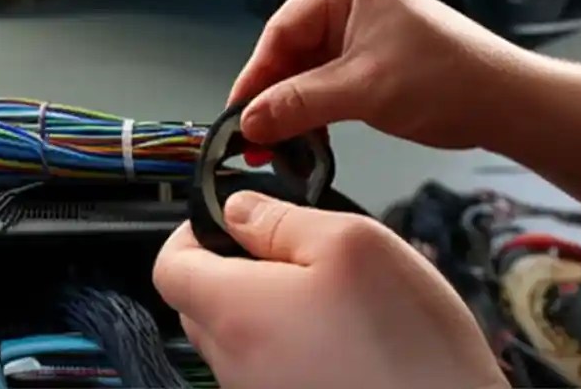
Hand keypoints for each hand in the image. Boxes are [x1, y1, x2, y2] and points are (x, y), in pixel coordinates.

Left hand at [153, 191, 506, 388]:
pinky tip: (348, 342)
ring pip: (239, 338)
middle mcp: (234, 364)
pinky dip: (296, 348)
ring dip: (271, 311)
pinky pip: (272, 370)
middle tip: (298, 256)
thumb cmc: (411, 347)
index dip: (195, 232)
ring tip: (335, 303)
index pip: (169, 266)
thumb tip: (237, 209)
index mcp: (234, 312)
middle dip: (236, 269)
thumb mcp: (352, 243)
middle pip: (201, 304)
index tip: (238, 219)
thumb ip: (279, 219)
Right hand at [230, 0, 532, 148]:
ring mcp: (367, 30)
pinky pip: (331, 81)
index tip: (237, 115)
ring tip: (277, 146)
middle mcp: (354, 2)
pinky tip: (308, 139)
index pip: (282, 30)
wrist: (510, 104)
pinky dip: (318, 109)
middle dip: (272, 95)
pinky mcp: (378, 58)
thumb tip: (246, 122)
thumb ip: (297, 105)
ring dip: (294, 108)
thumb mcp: (360, 92)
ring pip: (310, 70)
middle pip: (292, 49)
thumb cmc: (443, 83)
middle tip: (253, 137)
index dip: (255, 75)